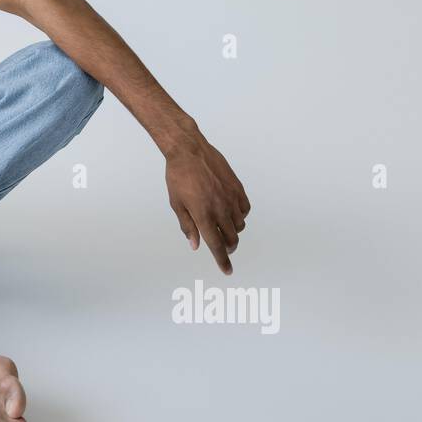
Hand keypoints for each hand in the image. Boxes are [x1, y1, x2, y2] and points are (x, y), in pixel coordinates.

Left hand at [164, 132, 250, 274]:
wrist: (189, 151)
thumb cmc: (178, 177)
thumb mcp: (176, 204)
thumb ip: (188, 226)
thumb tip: (195, 245)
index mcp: (203, 215)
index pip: (216, 245)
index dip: (222, 261)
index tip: (227, 270)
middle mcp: (220, 209)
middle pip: (231, 239)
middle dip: (228, 248)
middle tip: (222, 248)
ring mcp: (231, 198)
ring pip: (240, 226)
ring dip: (233, 232)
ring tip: (223, 226)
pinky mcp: (237, 188)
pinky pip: (245, 209)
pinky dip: (240, 215)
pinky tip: (230, 212)